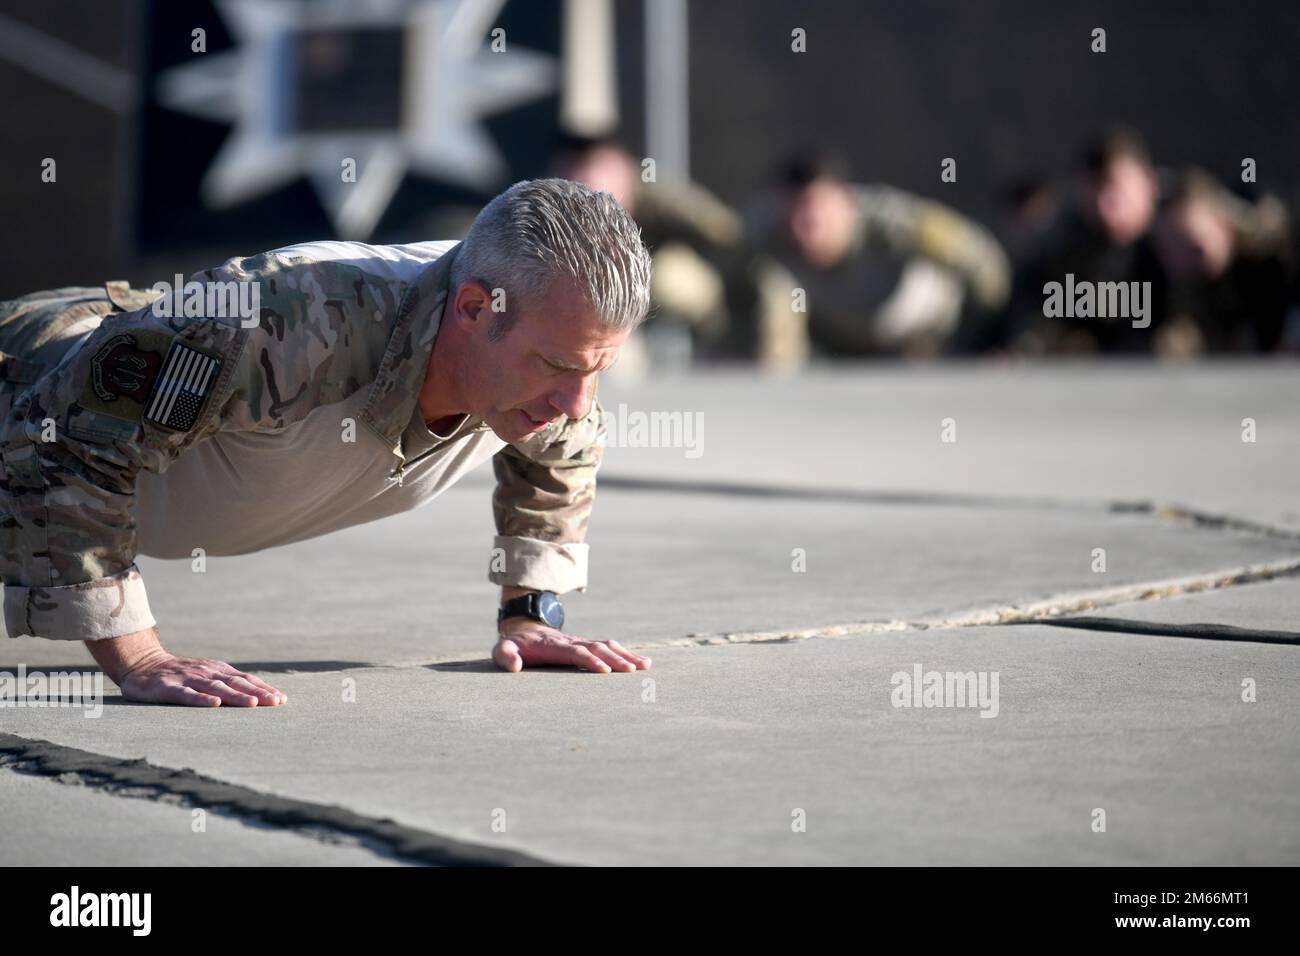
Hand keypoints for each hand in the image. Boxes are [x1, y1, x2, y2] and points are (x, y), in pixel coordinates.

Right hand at [118, 653, 286, 706]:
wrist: (143, 664)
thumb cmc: (181, 674)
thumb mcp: (206, 676)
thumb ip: (227, 683)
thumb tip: (257, 695)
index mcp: (218, 671)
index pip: (246, 680)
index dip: (264, 688)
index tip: (281, 699)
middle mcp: (207, 673)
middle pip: (237, 683)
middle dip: (258, 693)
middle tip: (276, 703)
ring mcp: (189, 679)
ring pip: (216, 688)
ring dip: (236, 696)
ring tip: (253, 704)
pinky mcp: (169, 688)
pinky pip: (187, 694)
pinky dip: (202, 699)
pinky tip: (215, 704)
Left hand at [493, 618, 651, 673]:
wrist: (524, 629)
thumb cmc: (514, 646)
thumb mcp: (502, 650)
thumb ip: (506, 656)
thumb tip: (515, 666)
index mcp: (554, 646)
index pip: (575, 652)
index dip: (590, 660)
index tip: (604, 671)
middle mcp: (572, 642)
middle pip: (597, 648)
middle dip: (615, 659)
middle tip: (632, 671)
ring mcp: (582, 642)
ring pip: (608, 646)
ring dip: (626, 655)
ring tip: (645, 666)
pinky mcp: (588, 646)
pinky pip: (610, 647)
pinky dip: (626, 653)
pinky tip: (642, 663)